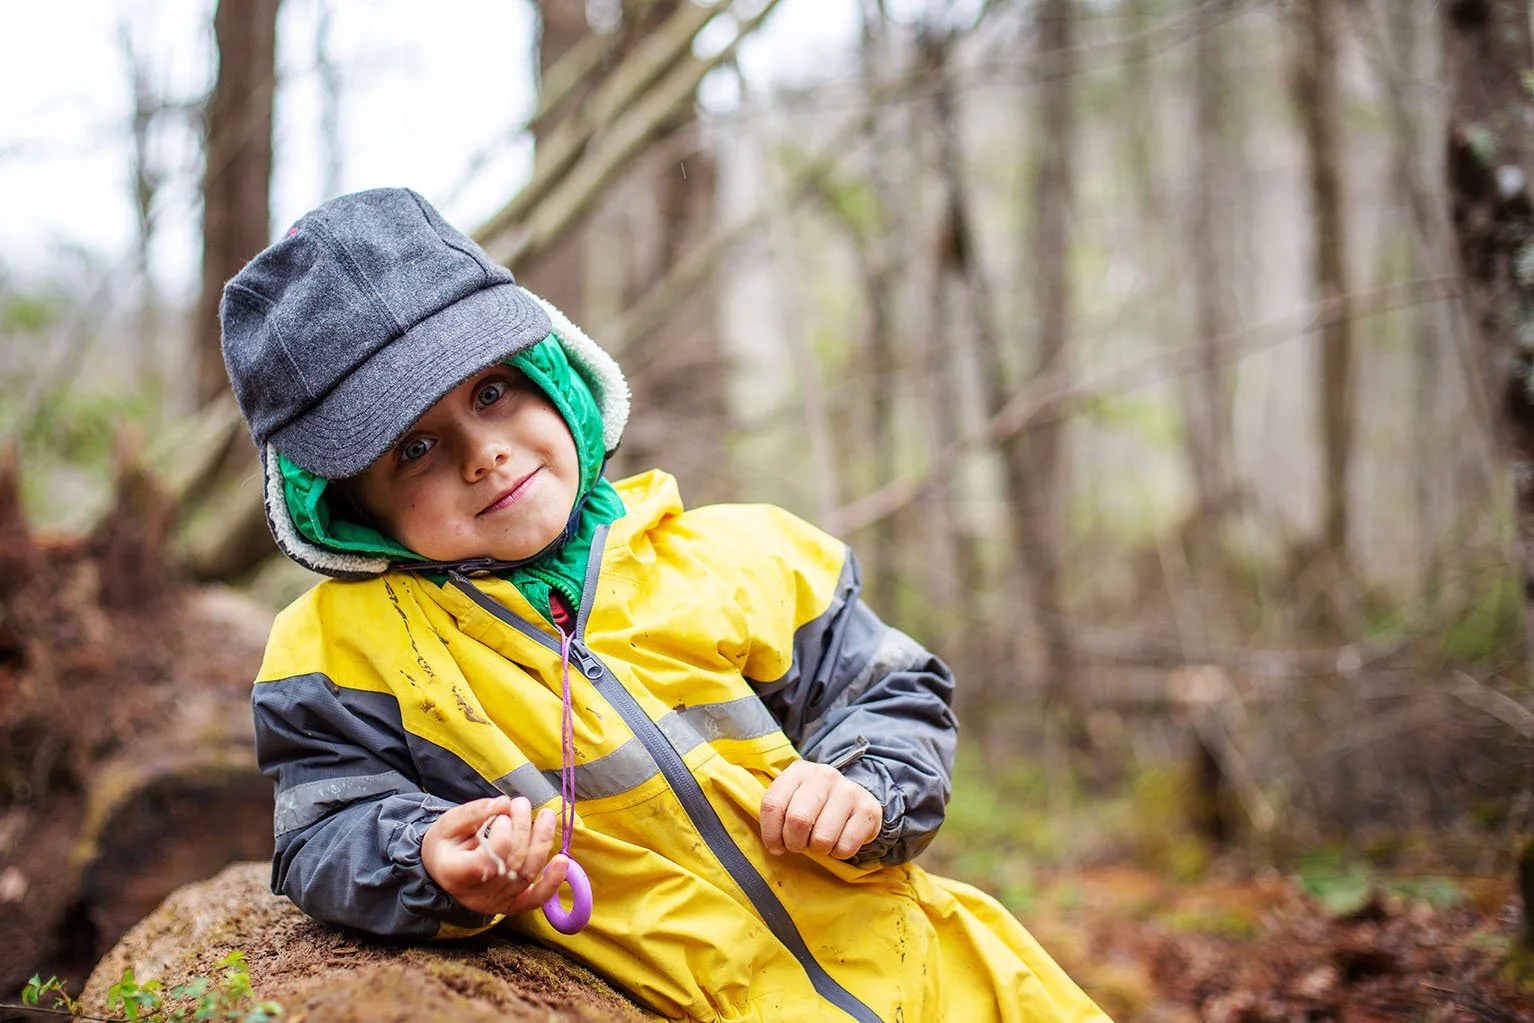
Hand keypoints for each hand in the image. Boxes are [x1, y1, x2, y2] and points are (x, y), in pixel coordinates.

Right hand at [421, 795, 568, 916]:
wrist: (442, 868)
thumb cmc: (445, 843)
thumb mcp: (448, 823)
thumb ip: (475, 813)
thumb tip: (504, 803)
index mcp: (454, 874)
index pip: (486, 862)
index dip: (501, 837)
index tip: (501, 816)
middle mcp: (475, 896)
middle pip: (510, 864)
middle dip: (522, 829)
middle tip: (521, 804)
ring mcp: (495, 903)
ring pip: (526, 875)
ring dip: (542, 842)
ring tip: (546, 815)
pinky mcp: (510, 905)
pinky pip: (534, 899)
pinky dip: (552, 882)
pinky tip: (563, 861)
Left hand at [760, 760, 882, 858]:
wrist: (855, 798)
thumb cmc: (815, 805)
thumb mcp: (792, 799)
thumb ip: (777, 815)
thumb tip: (774, 846)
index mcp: (799, 771)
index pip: (773, 805)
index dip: (770, 833)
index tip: (776, 846)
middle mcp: (824, 775)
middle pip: (798, 820)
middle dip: (794, 843)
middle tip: (799, 845)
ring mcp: (848, 790)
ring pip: (822, 838)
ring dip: (818, 850)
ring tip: (820, 841)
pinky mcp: (868, 809)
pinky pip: (845, 847)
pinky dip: (838, 853)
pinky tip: (839, 840)